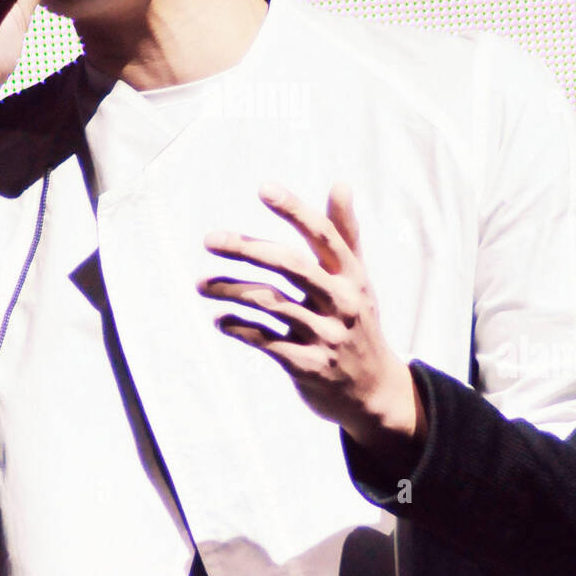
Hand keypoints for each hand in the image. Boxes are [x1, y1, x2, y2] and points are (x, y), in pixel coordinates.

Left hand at [196, 181, 427, 462]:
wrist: (374, 392)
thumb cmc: (357, 322)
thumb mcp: (357, 279)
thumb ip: (344, 233)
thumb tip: (340, 184)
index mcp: (352, 276)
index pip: (323, 235)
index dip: (295, 210)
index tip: (263, 188)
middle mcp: (341, 302)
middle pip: (291, 265)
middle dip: (247, 248)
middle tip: (210, 239)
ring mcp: (325, 335)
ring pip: (270, 303)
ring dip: (230, 290)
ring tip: (201, 285)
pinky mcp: (308, 366)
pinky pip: (266, 340)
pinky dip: (239, 327)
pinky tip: (220, 320)